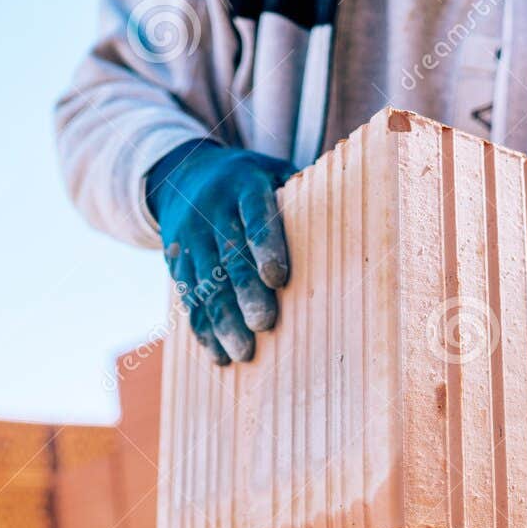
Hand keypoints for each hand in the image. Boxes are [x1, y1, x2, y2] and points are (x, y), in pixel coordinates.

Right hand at [145, 139, 294, 363]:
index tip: (277, 278)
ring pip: (206, 284)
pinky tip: (219, 355)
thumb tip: (349, 223)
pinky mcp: (177, 262)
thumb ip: (301, 194)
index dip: (265, 245)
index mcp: (243, 186)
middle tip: (263, 324)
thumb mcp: (273, 172)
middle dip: (245, 293)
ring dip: (224, 321)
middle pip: (229, 257)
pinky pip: (189, 298)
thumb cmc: (250, 181)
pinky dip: (203, 329)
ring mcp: (191, 238)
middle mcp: (212, 211)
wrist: (185, 175)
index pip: (254, 214)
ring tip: (243, 353)